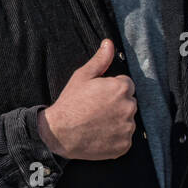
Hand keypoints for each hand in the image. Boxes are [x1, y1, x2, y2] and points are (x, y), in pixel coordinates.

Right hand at [36, 39, 136, 160]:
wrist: (59, 132)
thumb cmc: (70, 103)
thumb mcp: (81, 77)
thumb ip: (100, 60)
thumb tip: (109, 43)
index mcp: (121, 88)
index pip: (125, 85)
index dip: (110, 90)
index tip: (97, 97)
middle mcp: (129, 107)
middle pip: (128, 102)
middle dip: (116, 104)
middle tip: (95, 110)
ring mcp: (128, 128)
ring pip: (127, 121)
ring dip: (116, 121)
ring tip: (96, 123)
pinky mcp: (125, 144)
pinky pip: (124, 138)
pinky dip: (114, 137)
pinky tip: (99, 135)